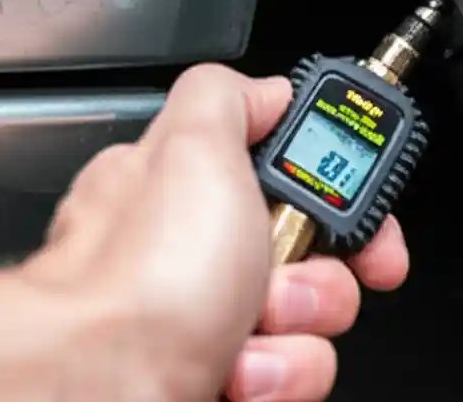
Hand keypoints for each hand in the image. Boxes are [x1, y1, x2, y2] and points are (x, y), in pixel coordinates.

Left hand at [22, 64, 410, 400]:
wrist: (97, 387)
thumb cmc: (134, 280)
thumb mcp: (190, 145)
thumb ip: (230, 99)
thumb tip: (269, 90)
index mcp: (189, 190)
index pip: (293, 181)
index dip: (343, 197)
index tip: (364, 220)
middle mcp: (197, 260)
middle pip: (316, 257)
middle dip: (321, 275)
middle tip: (281, 276)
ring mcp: (209, 327)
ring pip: (311, 325)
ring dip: (296, 333)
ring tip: (245, 334)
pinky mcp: (225, 380)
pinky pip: (290, 378)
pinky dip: (275, 381)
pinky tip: (234, 376)